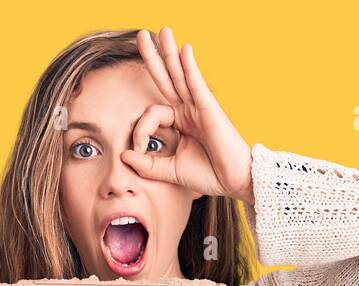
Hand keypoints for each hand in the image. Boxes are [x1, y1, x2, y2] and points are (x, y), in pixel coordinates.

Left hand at [122, 27, 253, 205]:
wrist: (234, 181)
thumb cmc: (208, 175)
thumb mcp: (170, 170)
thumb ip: (147, 164)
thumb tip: (124, 155)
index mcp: (179, 122)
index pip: (151, 114)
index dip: (139, 130)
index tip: (137, 149)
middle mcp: (188, 110)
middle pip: (166, 78)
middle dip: (153, 57)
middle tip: (141, 35)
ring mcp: (199, 106)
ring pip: (180, 74)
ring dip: (170, 52)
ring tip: (162, 31)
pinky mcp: (209, 108)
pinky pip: (196, 83)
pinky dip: (190, 66)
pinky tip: (184, 50)